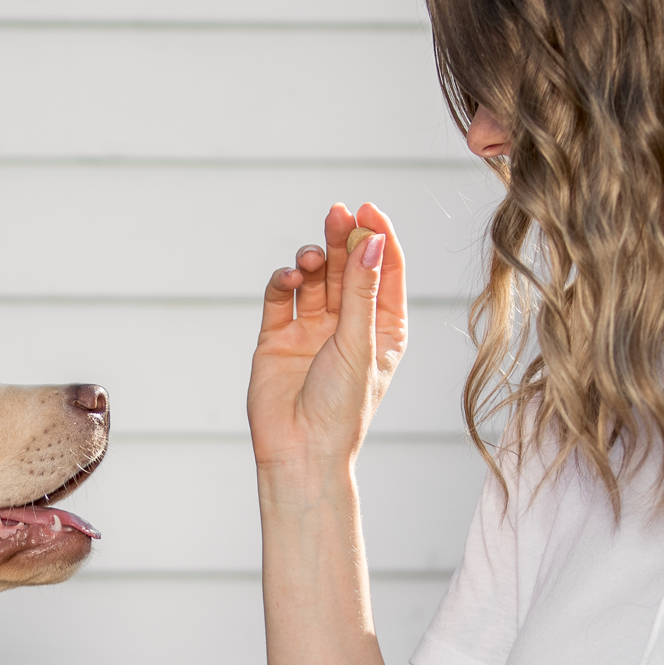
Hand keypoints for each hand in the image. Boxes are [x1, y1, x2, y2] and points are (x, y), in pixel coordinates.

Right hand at [247, 202, 406, 483]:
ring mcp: (312, 330)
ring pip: (315, 278)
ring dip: (313, 259)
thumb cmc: (341, 409)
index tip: (368, 211)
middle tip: (336, 214)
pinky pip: (281, 296)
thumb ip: (362, 291)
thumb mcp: (359, 345)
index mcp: (383, 329)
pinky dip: (285, 281)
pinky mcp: (277, 337)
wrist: (299, 452)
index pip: (386, 271)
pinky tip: (290, 278)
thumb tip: (372, 240)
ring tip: (311, 258)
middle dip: (343, 239)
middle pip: (349, 267)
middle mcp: (349, 326)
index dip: (378, 238)